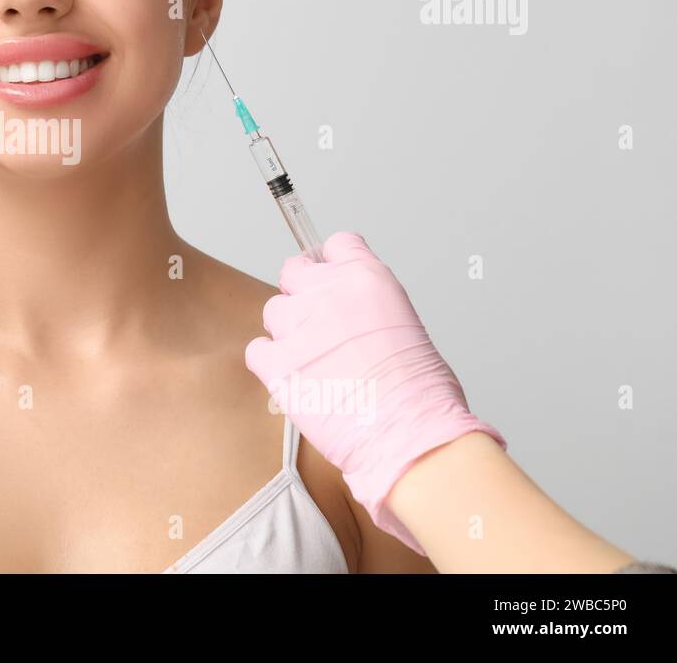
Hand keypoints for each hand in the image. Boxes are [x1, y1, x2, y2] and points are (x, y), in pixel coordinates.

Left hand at [244, 232, 505, 554]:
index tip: (331, 276)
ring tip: (313, 359)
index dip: (332, 263)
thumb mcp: (407, 327)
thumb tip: (354, 318)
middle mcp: (327, 293)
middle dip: (303, 291)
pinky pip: (257, 349)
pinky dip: (269, 362)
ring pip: (275, 310)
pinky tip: (293, 378)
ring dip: (288, 329)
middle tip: (316, 321)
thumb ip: (370, 308)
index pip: (337, 244)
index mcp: (366, 278)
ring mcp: (297, 326)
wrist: (408, 433)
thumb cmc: (421, 393)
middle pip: (295, 271)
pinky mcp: (276, 363)